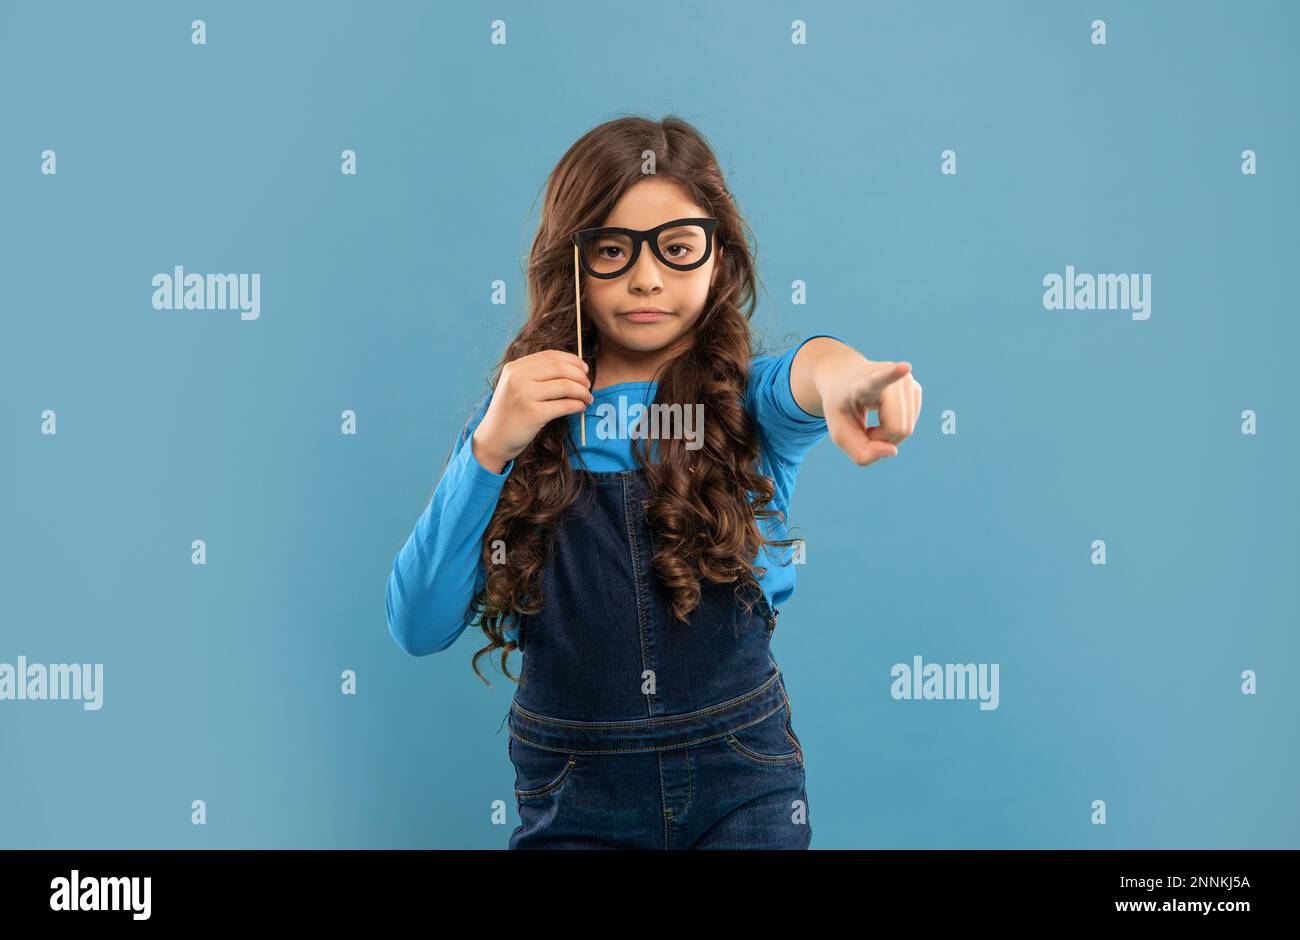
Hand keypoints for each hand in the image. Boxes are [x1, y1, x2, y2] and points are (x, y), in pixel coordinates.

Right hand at [472, 350, 592, 471]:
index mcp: (515, 368)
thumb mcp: (516, 386)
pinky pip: (565, 405)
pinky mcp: (533, 414)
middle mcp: (518, 378)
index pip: (551, 356)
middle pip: (561, 368)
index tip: (584, 369)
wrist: (493, 438)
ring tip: (587, 399)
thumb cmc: (511, 413)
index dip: (572, 360)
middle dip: (581, 376)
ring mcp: (525, 395)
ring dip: (583, 392)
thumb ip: (536, 374)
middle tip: (588, 386)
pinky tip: (580, 408)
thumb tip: (574, 367)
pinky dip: (577, 405)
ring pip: (566, 385)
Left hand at [822, 358, 920, 466]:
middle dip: (879, 439)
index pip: (880, 378)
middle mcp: (889, 375)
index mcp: (863, 381)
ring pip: (906, 428)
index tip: (905, 367)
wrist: (845, 380)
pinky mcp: (915, 388)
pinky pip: (910, 425)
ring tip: (871, 425)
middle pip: (896, 427)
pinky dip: (895, 432)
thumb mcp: (840, 434)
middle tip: (863, 432)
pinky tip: (882, 420)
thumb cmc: (841, 408)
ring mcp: (905, 381)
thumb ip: (860, 453)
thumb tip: (893, 451)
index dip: (893, 374)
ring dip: (887, 437)